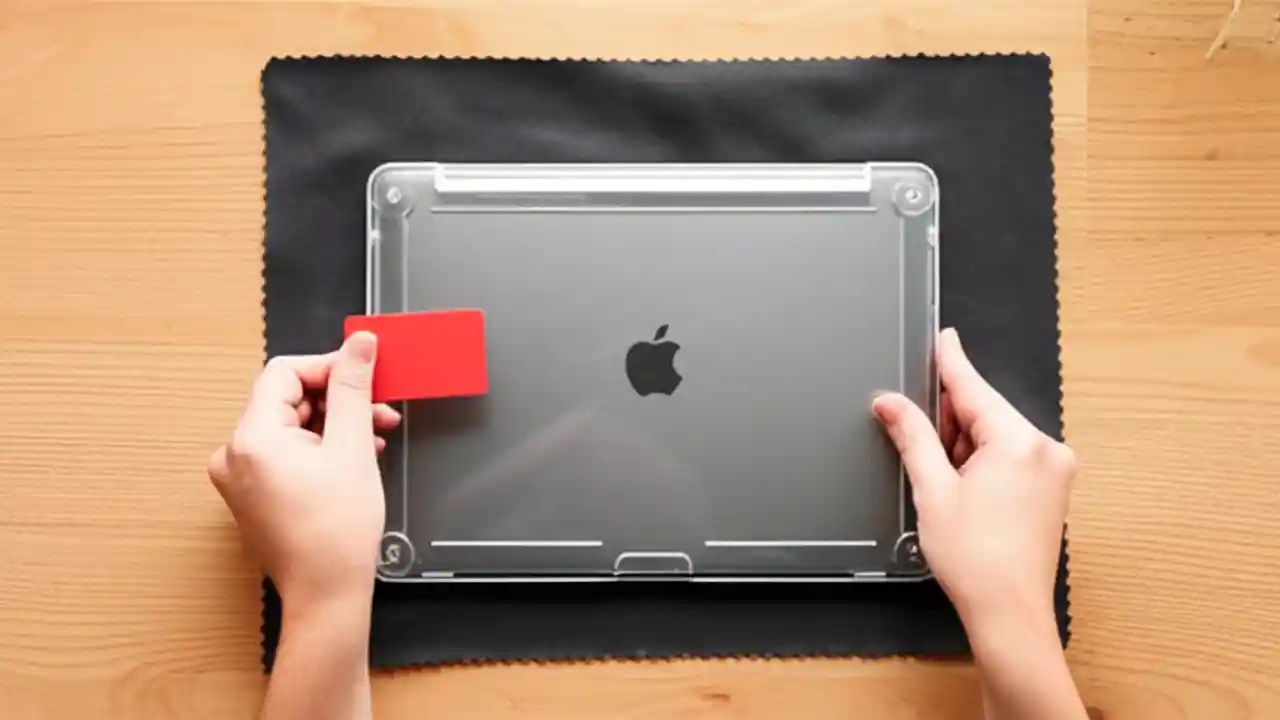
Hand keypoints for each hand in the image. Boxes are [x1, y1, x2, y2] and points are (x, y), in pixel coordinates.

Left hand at [207, 332, 401, 607]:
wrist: (327, 594)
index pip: (285, 373)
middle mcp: (235, 455)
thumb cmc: (336, 534)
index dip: (330, 366)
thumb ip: (354, 388)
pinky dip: (320, 447)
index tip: (365, 369)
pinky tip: (354, 455)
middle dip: (339, 399)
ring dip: (335, 424)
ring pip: (292, 426)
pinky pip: (287, 451)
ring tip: (374, 435)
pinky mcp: (254, 493)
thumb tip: (359, 344)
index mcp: (251, 439)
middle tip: (380, 406)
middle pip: (288, 399)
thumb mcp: (352, 447)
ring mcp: (241, 477)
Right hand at [872, 328, 1075, 627]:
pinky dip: (982, 464)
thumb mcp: (932, 490)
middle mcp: (1045, 450)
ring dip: (965, 450)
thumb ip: (912, 437)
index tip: (945, 336)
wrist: (1008, 612)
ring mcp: (1053, 470)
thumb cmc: (977, 562)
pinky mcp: (1051, 489)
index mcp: (1020, 443)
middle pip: (985, 413)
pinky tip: (965, 493)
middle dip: (950, 426)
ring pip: (995, 437)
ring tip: (949, 492)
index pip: (975, 389)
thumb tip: (892, 405)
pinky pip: (1010, 457)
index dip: (951, 362)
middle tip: (927, 458)